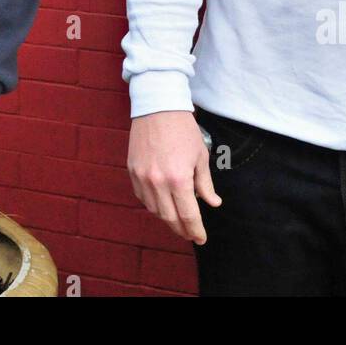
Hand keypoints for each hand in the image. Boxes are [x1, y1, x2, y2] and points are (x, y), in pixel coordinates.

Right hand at [127, 110, 218, 244]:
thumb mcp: (200, 156)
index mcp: (179, 179)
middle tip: (191, 234)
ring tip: (178, 220)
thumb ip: (205, 183)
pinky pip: (142, 197)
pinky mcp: (132, 171)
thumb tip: (213, 203)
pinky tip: (162, 203)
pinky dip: (153, 204)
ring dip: (167, 218)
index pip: (188, 215)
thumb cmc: (183, 129)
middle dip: (182, 230)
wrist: (157, 106)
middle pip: (170, 218)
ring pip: (154, 210)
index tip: (201, 238)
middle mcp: (158, 182)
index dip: (196, 230)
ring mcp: (142, 177)